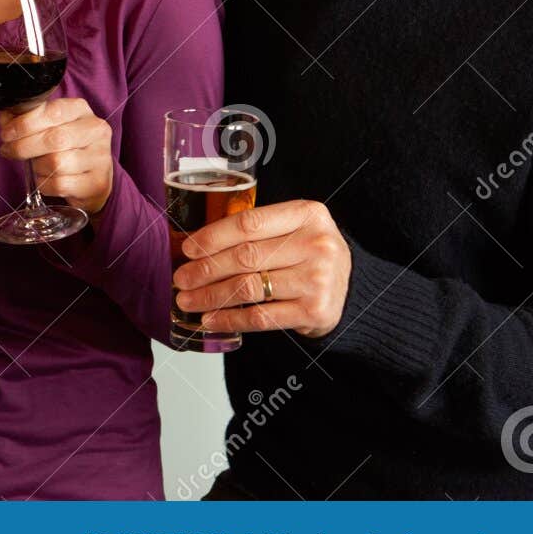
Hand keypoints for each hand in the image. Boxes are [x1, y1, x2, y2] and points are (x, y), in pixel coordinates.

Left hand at [0, 97, 114, 213]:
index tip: (6, 133)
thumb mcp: (48, 126)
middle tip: (7, 150)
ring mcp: (100, 157)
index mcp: (81, 110)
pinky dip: (45, 183)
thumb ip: (26, 120)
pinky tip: (45, 179)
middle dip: (24, 146)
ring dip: (37, 166)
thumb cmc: (65, 147)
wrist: (92, 178)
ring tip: (34, 165)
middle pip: (55, 138)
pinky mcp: (97, 183)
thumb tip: (6, 120)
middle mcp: (96, 130)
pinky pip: (60, 184)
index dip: (25, 123)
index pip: (53, 111)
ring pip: (56, 163)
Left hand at [173, 198, 352, 337]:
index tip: (188, 249)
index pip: (249, 223)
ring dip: (211, 296)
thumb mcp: (293, 229)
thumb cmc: (308, 254)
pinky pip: (261, 317)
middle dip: (205, 269)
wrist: (351, 288)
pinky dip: (230, 319)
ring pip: (249, 288)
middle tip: (181, 279)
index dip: (212, 237)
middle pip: (245, 257)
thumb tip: (197, 247)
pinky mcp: (316, 311)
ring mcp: (318, 279)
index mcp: (307, 214)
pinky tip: (210, 319)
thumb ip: (257, 231)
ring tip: (187, 300)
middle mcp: (317, 244)